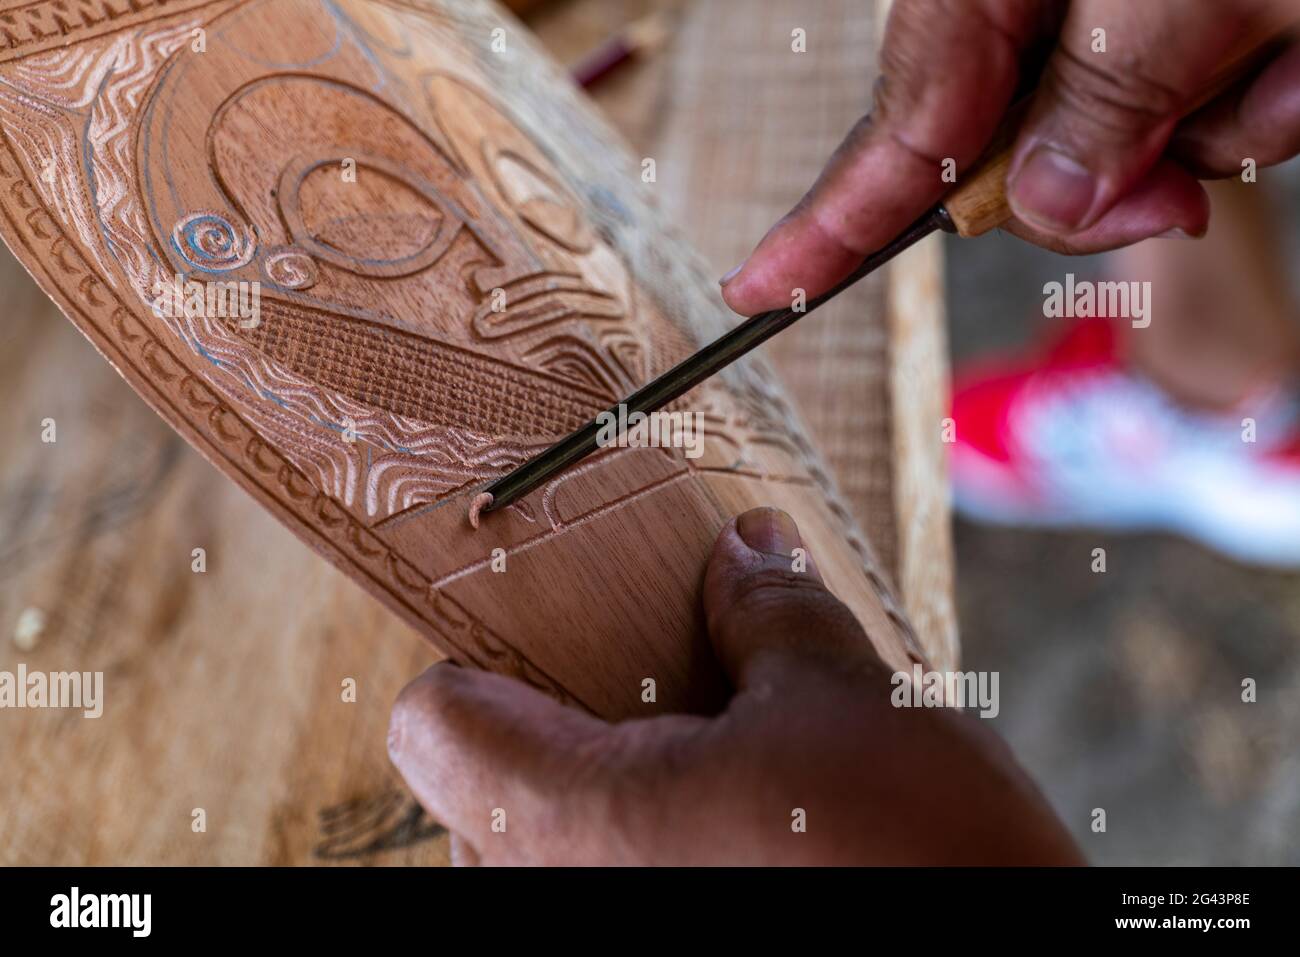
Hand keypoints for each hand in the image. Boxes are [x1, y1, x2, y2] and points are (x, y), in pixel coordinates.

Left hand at [388, 507, 1082, 864]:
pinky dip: (644, 843)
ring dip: (610, 786)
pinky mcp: (641, 945)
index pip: (433, 721)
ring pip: (539, 844)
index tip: (558, 632)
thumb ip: (767, 609)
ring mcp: (597, 930)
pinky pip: (598, 880)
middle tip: (663, 685)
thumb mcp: (842, 695)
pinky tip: (739, 822)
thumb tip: (746, 550)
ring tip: (716, 755)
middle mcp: (550, 898)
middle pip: (480, 783)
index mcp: (568, 820)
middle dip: (564, 720)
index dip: (487, 657)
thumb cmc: (918, 857)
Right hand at [720, 0, 1299, 314]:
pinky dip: (1279, 87)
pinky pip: (1221, 104)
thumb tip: (1042, 203)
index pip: (899, 117)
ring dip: (1233, 116)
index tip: (764, 285)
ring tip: (1292, 36)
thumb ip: (1100, 99)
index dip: (834, 216)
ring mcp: (1124, 9)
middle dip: (1108, 180)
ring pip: (1140, 135)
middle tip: (1175, 191)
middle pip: (1018, 142)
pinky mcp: (1190, 21)